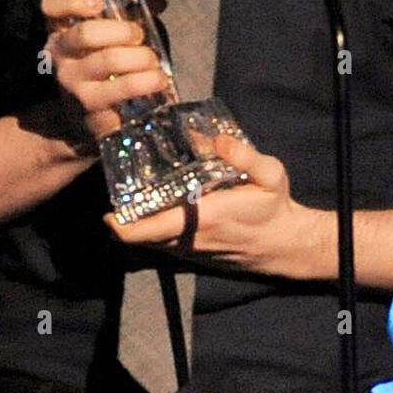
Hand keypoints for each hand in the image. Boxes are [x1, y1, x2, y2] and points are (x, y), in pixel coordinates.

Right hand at [41, 0, 169, 146]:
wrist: (90, 117)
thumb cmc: (104, 64)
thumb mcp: (108, 35)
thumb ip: (128, 10)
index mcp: (61, 31)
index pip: (52, 6)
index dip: (73, 1)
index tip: (99, 3)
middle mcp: (61, 58)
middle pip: (86, 34)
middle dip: (122, 30)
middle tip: (139, 36)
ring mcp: (74, 86)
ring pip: (109, 61)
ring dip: (141, 57)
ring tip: (156, 63)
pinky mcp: (92, 112)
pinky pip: (124, 92)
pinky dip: (146, 83)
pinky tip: (156, 82)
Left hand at [103, 132, 329, 280]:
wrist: (285, 245)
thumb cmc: (275, 209)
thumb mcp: (270, 175)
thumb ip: (244, 155)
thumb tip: (215, 138)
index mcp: (201, 217)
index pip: (147, 230)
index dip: (120, 225)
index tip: (107, 211)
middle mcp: (190, 238)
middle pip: (141, 237)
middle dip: (125, 219)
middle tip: (117, 192)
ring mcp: (191, 250)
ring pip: (152, 242)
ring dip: (139, 224)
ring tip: (133, 195)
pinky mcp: (196, 254)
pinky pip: (165, 244)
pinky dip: (154, 230)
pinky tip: (157, 206)